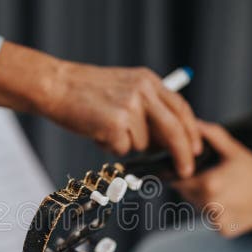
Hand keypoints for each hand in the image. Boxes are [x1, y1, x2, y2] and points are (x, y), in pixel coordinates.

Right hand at [0, 42, 201, 177]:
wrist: (55, 85)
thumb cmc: (85, 92)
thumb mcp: (123, 89)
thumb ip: (147, 108)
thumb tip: (166, 142)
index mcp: (148, 81)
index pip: (181, 109)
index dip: (191, 132)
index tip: (195, 149)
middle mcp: (143, 91)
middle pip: (174, 130)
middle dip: (183, 154)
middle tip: (186, 171)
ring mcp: (129, 107)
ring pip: (142, 144)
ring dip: (126, 144)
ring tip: (105, 128)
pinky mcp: (114, 123)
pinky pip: (122, 149)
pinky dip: (110, 147)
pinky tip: (96, 131)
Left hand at [174, 121, 251, 235]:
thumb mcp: (234, 150)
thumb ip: (212, 135)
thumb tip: (194, 123)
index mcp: (208, 185)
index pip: (178, 181)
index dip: (184, 174)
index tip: (195, 170)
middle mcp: (209, 206)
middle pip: (187, 195)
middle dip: (195, 186)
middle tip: (217, 178)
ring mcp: (216, 220)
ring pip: (199, 207)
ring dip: (205, 199)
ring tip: (226, 190)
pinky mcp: (223, 230)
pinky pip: (211, 219)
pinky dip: (217, 212)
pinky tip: (232, 203)